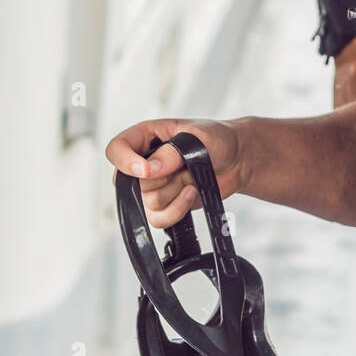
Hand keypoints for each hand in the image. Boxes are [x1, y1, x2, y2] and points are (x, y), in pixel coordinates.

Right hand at [106, 117, 246, 228]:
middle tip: (185, 165)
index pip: (116, 149)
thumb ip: (172, 152)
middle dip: (162, 179)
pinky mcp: (165, 204)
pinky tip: (192, 193)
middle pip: (132, 182)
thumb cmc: (217, 139)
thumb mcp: (198, 136)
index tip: (146, 169)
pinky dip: (177, 210)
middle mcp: (144, 162)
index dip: (125, 162)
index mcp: (146, 137)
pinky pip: (158, 219)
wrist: (238, 159)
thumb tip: (149, 168)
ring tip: (193, 177)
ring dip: (175, 193)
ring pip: (147, 202)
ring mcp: (153, 186)